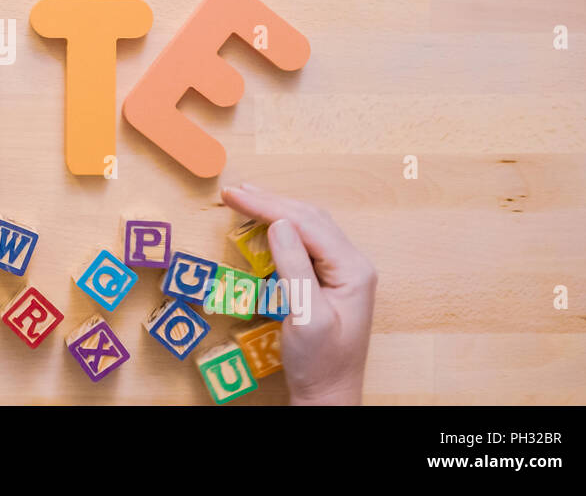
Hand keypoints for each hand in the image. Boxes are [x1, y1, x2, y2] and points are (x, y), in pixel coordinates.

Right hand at [221, 183, 376, 405]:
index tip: (234, 194)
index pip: (306, 223)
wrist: (329, 394)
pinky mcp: (330, 280)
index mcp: (352, 269)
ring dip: (276, 210)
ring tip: (245, 198)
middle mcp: (352, 264)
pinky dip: (281, 228)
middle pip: (309, 218)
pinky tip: (265, 223)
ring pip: (308, 226)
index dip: (268, 205)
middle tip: (233, 192)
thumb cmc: (320, 363)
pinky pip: (306, 242)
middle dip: (270, 201)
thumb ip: (294, 268)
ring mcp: (342, 271)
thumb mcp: (305, 317)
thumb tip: (278, 224)